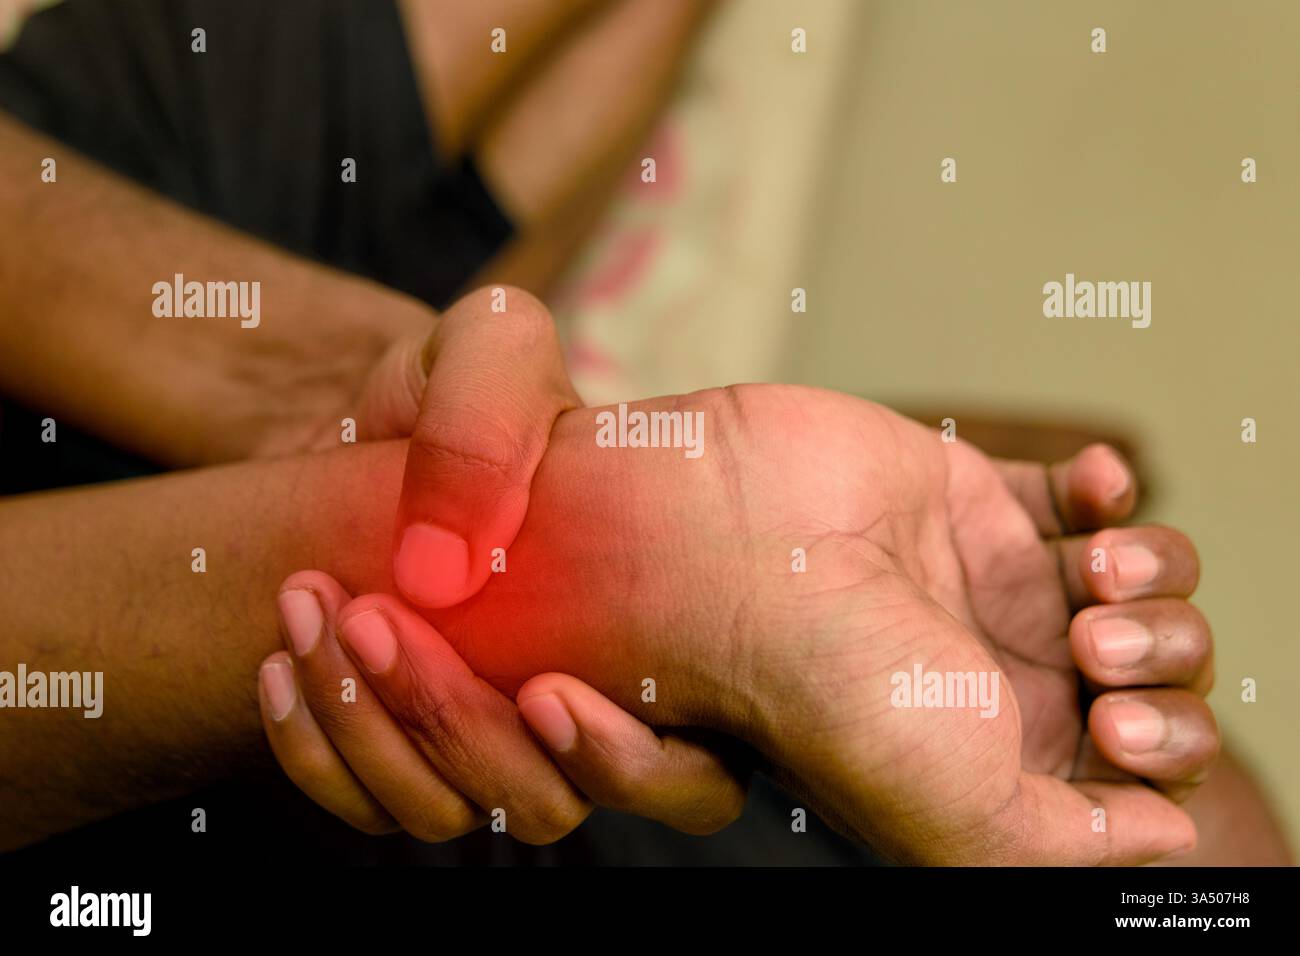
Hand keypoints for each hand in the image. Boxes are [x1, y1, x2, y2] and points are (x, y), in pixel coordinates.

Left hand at [257, 286, 747, 840]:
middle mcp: (584, 717)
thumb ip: (489, 418)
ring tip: (313, 611)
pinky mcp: (406, 757)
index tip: (545, 691)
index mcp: (656, 645)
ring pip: (445, 812)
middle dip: (454, 722)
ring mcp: (491, 747)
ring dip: (371, 726)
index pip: (690, 775)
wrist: (376, 436)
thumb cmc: (462, 397)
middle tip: (375, 615)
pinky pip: (362, 803)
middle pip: (546, 802)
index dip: (625, 761)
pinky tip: (282, 661)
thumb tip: (446, 571)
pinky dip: (313, 747)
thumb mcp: (488, 350)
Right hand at [374, 385, 1217, 863]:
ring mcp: (990, 582)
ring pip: (1141, 581)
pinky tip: (1090, 496)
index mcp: (992, 758)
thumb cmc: (814, 682)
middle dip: (1164, 655)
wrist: (724, 544)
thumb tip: (1160, 831)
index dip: (1164, 746)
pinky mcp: (978, 498)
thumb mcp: (950, 814)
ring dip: (1154, 573)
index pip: (1139, 767)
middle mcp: (995, 674)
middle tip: (1089, 649)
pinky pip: (1090, 491)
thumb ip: (1068, 850)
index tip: (1110, 728)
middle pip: (1158, 671)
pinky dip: (1115, 487)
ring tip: (1091, 567)